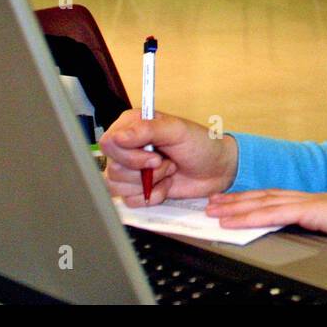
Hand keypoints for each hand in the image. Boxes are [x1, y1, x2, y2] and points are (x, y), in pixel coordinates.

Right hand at [100, 109, 237, 206]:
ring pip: (118, 186)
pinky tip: (167, 185)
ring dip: (150, 183)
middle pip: (113, 168)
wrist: (217, 170)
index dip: (129, 154)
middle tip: (166, 163)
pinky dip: (153, 196)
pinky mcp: (138, 189)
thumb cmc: (201, 144)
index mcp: (132, 126)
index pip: (109, 143)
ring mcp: (131, 170)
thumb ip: (148, 130)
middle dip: (144, 171)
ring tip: (169, 172)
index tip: (154, 156)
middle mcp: (127, 147)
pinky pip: (130, 200)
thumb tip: (118, 137)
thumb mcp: (178, 131)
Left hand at [205, 190, 326, 236]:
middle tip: (210, 203)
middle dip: (234, 200)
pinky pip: (272, 214)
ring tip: (213, 212)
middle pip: (262, 196)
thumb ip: (317, 226)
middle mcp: (304, 197)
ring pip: (262, 202)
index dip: (249, 199)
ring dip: (235, 207)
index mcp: (310, 201)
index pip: (273, 197)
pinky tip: (233, 221)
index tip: (229, 202)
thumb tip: (307, 234)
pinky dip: (249, 217)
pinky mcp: (307, 210)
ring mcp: (305, 201)